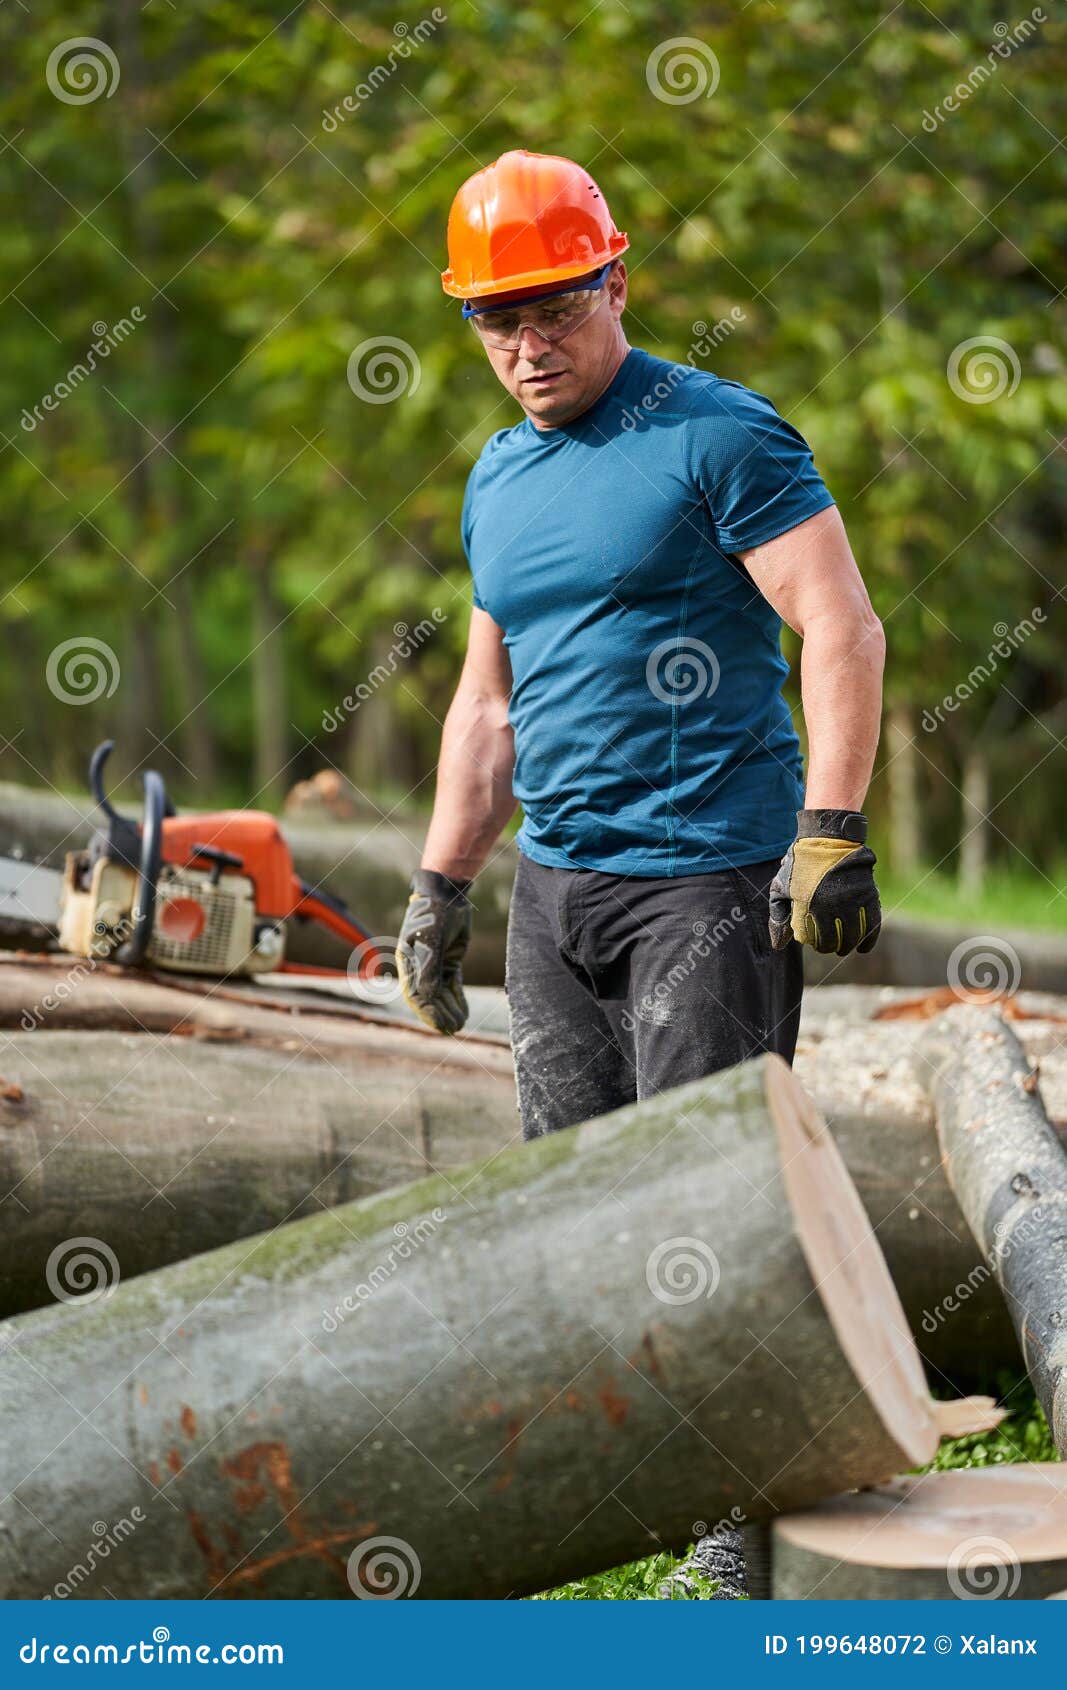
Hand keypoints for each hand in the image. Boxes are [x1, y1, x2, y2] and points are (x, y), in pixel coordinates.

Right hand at [396, 869, 471, 1033]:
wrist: (448, 893)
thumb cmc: (435, 914)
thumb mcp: (431, 942)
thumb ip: (429, 970)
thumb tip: (427, 998)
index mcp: (408, 962)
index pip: (416, 995)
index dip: (428, 1013)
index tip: (443, 1026)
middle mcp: (419, 965)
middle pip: (429, 998)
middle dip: (441, 1015)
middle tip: (455, 1029)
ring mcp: (434, 963)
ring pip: (441, 993)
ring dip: (450, 1009)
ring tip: (462, 1023)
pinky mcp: (448, 960)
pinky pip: (451, 984)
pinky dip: (457, 998)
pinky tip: (464, 1011)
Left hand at [769, 810, 880, 955]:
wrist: (828, 837)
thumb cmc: (801, 863)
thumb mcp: (782, 886)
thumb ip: (778, 915)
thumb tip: (778, 946)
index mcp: (809, 904)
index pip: (811, 938)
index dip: (811, 942)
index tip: (812, 940)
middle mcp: (832, 905)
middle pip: (833, 941)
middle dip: (829, 947)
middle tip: (828, 946)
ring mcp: (852, 900)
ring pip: (853, 936)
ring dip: (847, 946)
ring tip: (842, 947)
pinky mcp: (869, 895)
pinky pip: (872, 926)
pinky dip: (868, 941)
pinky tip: (862, 949)